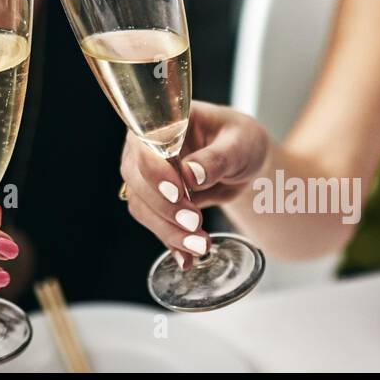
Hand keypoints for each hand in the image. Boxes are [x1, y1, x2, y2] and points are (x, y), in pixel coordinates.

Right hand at [119, 101, 269, 265]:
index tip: (179, 193)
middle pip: (137, 179)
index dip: (155, 170)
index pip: (145, 143)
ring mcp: (146, 175)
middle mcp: (146, 146)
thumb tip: (191, 173)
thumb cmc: (240, 140)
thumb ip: (217, 157)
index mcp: (165, 121)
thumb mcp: (239, 144)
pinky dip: (170, 242)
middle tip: (196, 223)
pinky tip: (187, 258)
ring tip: (201, 245)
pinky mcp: (153, 200)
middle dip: (165, 207)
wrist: (243, 161)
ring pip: (142, 206)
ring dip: (168, 230)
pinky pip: (153, 223)